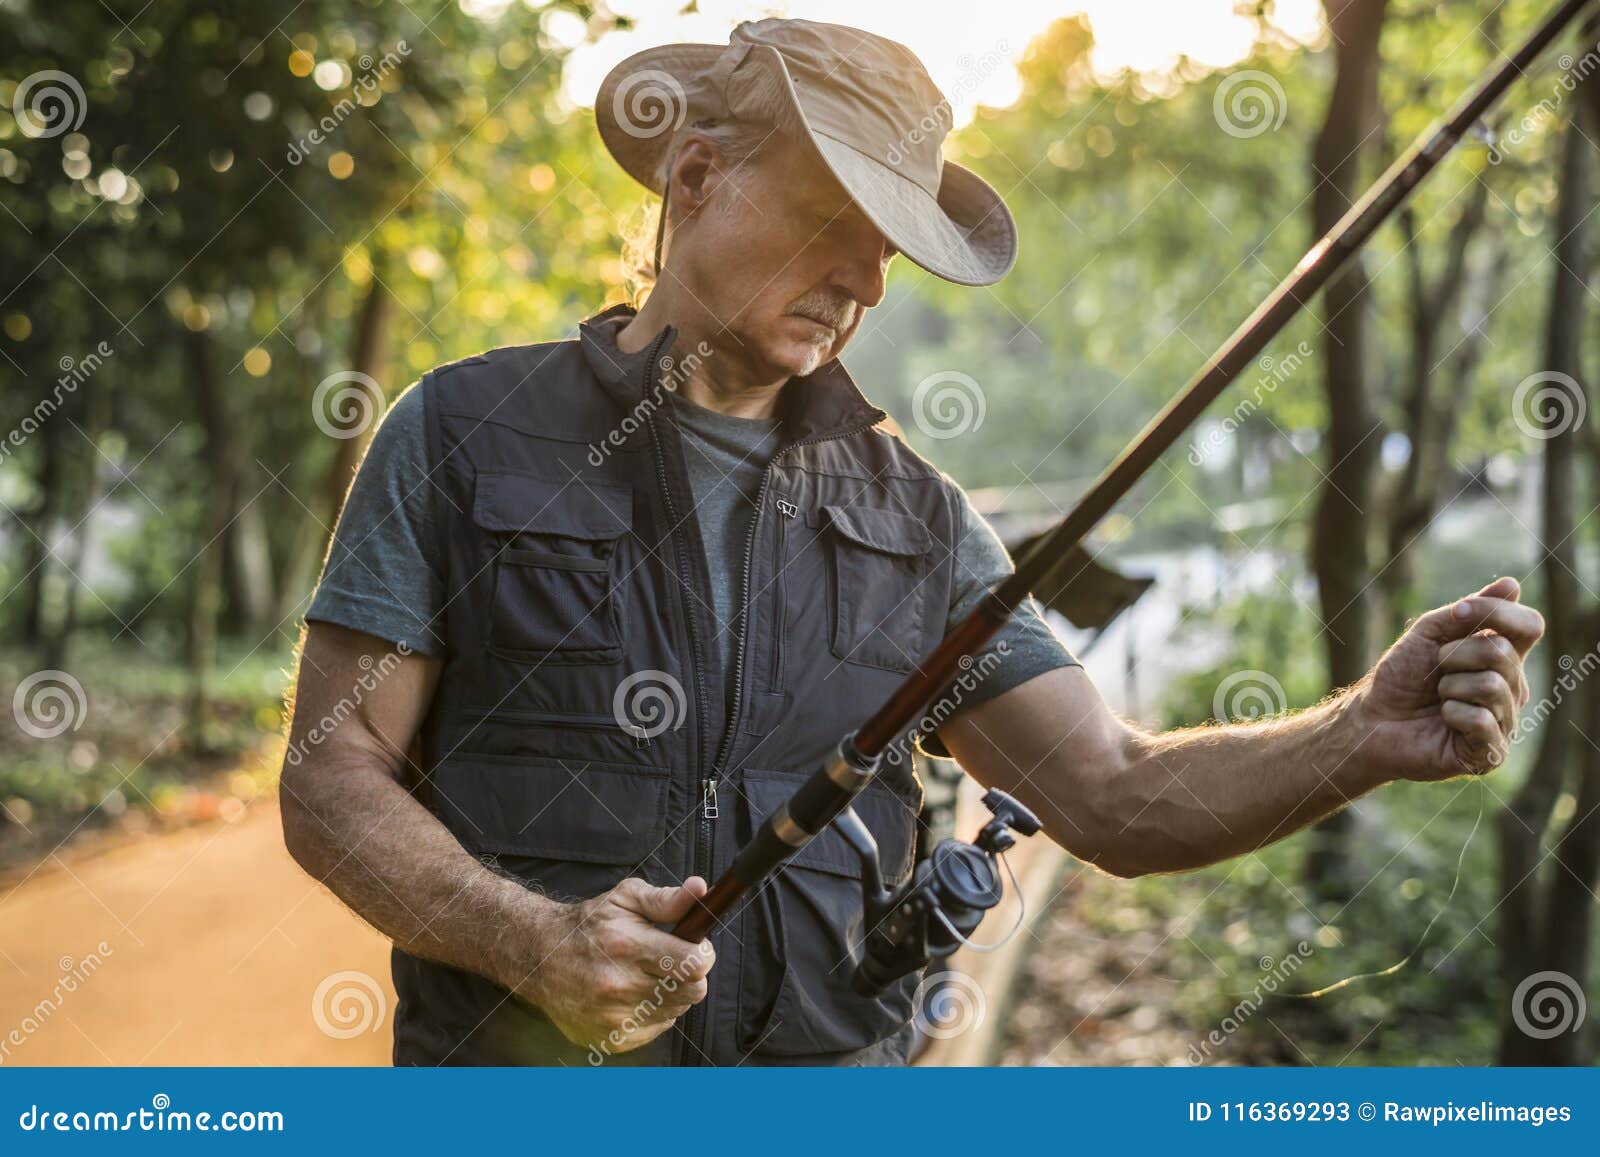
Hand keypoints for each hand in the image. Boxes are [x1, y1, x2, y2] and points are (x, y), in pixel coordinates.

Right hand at [512, 876, 714, 1054]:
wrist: (541, 958)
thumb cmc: (588, 924)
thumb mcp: (625, 898)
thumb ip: (666, 898)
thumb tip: (700, 889)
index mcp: (627, 946)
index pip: (694, 964)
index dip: (702, 953)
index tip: (694, 946)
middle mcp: (620, 986)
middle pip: (692, 992)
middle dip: (689, 974)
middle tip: (669, 961)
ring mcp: (614, 1018)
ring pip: (677, 1011)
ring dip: (671, 994)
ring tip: (646, 976)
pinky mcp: (611, 1039)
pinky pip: (657, 1028)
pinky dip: (654, 1013)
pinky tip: (634, 995)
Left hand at [1354, 577, 1542, 780]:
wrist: (1372, 719)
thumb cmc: (1402, 676)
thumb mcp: (1430, 634)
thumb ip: (1469, 611)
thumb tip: (1513, 585)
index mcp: (1503, 658)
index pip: (1529, 626)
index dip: (1497, 613)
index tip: (1459, 614)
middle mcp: (1512, 689)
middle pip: (1502, 652)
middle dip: (1454, 654)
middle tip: (1436, 671)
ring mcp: (1505, 721)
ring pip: (1492, 685)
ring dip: (1450, 686)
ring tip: (1438, 698)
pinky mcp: (1491, 752)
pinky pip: (1482, 720)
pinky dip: (1452, 713)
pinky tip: (1443, 720)